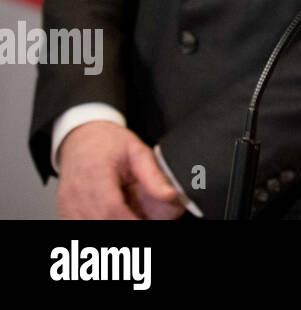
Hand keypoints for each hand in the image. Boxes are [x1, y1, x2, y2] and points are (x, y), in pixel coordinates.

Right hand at [57, 121, 181, 219]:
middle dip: (125, 225)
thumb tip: (169, 195)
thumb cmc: (107, 143)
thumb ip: (153, 176)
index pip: (111, 208)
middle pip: (100, 221)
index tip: (146, 222)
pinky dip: (100, 223)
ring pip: (89, 226)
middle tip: (142, 218)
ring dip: (111, 224)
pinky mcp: (65, 212)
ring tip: (131, 214)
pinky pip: (81, 226)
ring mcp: (68, 205)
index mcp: (96, 174)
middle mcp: (77, 192)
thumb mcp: (137, 151)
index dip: (130, 221)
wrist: (81, 139)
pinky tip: (114, 217)